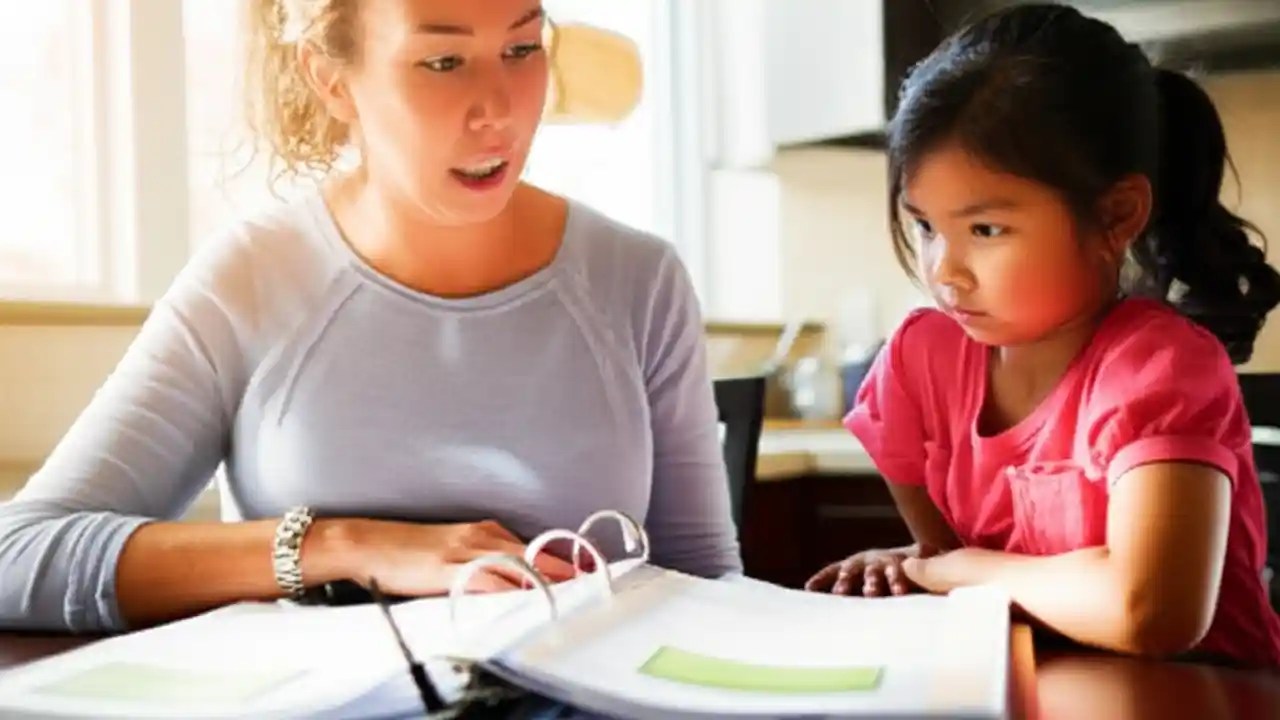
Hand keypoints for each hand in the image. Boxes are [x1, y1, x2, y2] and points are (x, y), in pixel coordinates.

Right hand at [330, 519, 580, 596]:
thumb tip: (511, 579)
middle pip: (535, 552)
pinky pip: (490, 580)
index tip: (588, 570)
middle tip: (596, 579)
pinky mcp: (449, 569)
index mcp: (483, 531)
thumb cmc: (406, 550)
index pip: (533, 546)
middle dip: (567, 568)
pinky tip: (529, 596)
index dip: (563, 559)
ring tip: (576, 590)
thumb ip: (482, 561)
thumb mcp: (452, 551)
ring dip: (548, 578)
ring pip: (519, 564)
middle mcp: (481, 537)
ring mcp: (466, 552)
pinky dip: (513, 588)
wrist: (368, 543)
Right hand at [804, 543, 941, 595]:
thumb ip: (933, 562)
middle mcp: (875, 561)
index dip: (898, 579)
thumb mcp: (926, 562)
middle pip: (873, 571)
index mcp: (896, 561)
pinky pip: (830, 571)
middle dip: (872, 582)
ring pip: (852, 572)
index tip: (899, 591)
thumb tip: (945, 557)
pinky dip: (820, 579)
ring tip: (840, 593)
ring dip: (846, 582)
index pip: (897, 569)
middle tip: (872, 593)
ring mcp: (859, 564)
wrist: (894, 559)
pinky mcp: (845, 570)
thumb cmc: (913, 567)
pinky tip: (809, 588)